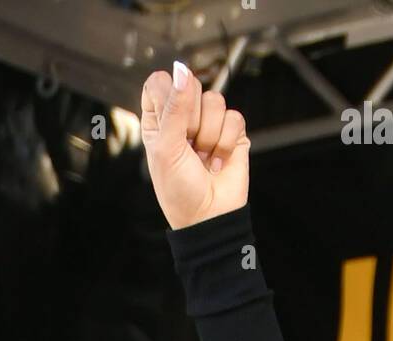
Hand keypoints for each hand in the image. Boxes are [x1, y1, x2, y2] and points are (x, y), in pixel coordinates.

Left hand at [141, 62, 249, 230]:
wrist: (208, 218)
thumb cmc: (179, 191)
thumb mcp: (166, 148)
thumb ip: (174, 107)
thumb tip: (182, 69)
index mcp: (158, 120)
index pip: (159, 82)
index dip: (167, 96)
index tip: (168, 122)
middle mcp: (183, 118)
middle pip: (190, 85)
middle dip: (191, 118)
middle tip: (187, 144)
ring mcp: (209, 124)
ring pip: (215, 100)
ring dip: (209, 136)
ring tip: (203, 158)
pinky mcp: (232, 133)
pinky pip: (234, 117)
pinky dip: (226, 144)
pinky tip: (218, 162)